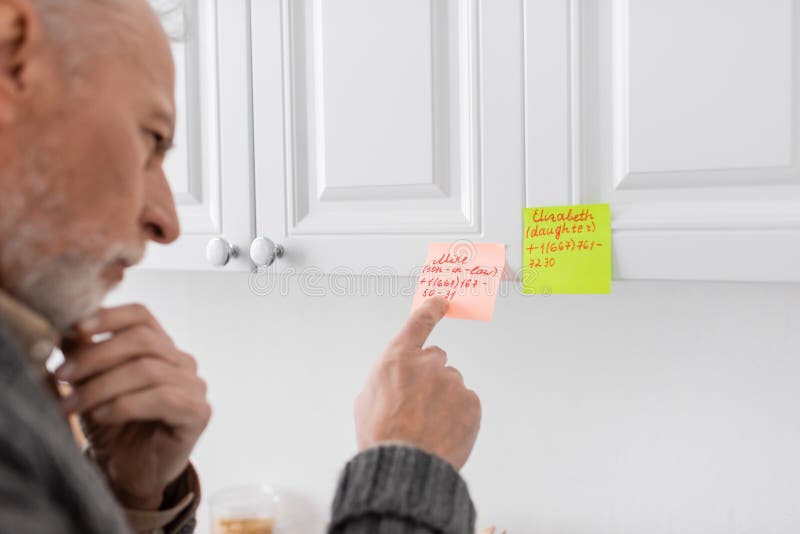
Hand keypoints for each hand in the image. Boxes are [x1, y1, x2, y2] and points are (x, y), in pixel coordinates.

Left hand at [57, 304, 210, 509]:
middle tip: (62, 376)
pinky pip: (162, 399)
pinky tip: (103, 415)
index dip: (110, 316)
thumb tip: (63, 328)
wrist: (127, 472)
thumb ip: (82, 354)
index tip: (75, 328)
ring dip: (103, 386)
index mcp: (160, 347)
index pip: (142, 316)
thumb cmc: (111, 426)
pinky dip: (126, 404)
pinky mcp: (199, 413)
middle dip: (97, 355)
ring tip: (73, 404)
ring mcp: (195, 386)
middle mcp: (183, 362)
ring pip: (148, 370)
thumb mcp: (89, 384)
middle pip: (143, 340)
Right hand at [354, 298, 480, 469]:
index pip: (419, 322)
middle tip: (420, 404)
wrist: (406, 466)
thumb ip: (383, 381)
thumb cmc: (381, 437)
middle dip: (431, 376)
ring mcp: (452, 383)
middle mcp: (428, 364)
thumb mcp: (365, 401)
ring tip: (429, 426)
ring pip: (452, 385)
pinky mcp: (471, 403)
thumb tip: (393, 383)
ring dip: (444, 399)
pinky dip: (459, 416)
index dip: (431, 309)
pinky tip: (443, 431)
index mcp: (398, 359)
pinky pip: (467, 403)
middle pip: (437, 359)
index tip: (441, 302)